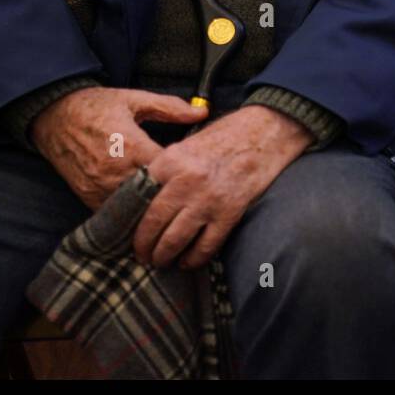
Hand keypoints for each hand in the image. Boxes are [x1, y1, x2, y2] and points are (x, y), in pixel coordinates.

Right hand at [31, 86, 205, 210]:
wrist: (53, 115)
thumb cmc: (95, 106)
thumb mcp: (134, 99)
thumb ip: (170, 108)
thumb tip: (202, 111)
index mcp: (130, 145)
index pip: (167, 171)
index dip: (184, 174)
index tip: (197, 173)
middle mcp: (114, 171)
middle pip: (153, 194)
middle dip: (171, 194)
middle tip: (188, 194)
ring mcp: (99, 187)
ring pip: (135, 208)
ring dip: (151, 206)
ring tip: (169, 205)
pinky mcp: (87, 196)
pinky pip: (114, 214)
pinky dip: (130, 212)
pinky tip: (144, 208)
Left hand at [132, 105, 312, 269]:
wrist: (265, 132)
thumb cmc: (225, 137)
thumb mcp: (187, 145)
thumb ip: (166, 171)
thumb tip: (146, 200)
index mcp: (170, 161)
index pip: (139, 200)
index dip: (130, 222)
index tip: (129, 233)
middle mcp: (186, 182)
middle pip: (154, 225)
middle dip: (144, 247)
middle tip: (142, 256)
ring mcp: (208, 199)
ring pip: (175, 240)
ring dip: (164, 256)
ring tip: (160, 262)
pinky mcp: (230, 213)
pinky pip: (206, 246)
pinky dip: (194, 259)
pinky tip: (187, 262)